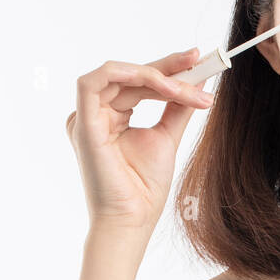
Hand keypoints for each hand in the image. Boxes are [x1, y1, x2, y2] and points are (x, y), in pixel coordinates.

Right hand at [65, 48, 213, 232]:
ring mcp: (86, 118)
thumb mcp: (167, 137)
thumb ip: (178, 107)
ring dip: (154, 76)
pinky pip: (92, 83)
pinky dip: (123, 73)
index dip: (168, 68)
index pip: (139, 82)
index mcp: (111, 116)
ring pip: (117, 74)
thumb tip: (198, 82)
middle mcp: (96, 114)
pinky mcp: (81, 124)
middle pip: (130, 75)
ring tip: (183, 89)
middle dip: (167, 68)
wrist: (133, 218)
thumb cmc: (145, 188)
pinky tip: (153, 79)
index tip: (198, 60)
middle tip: (199, 64)